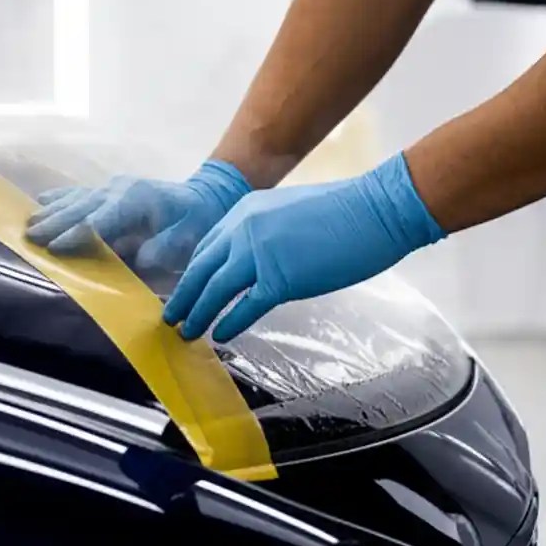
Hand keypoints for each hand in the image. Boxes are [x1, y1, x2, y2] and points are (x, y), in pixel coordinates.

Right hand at [25, 161, 251, 272]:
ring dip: (52, 211)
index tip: (55, 247)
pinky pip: (80, 194)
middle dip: (55, 223)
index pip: (100, 220)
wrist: (207, 196)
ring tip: (28, 223)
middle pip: (81, 208)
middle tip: (29, 236)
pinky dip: (60, 198)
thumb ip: (163, 249)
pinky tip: (41, 201)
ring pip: (76, 199)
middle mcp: (120, 190)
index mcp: (136, 201)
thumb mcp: (188, 240)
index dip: (77, 235)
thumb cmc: (197, 223)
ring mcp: (114, 187)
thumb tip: (138, 257)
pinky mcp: (111, 190)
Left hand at [163, 153, 445, 341]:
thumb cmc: (343, 212)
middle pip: (201, 268)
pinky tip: (219, 335)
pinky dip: (228, 322)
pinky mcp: (281, 279)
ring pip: (215, 289)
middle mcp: (244, 230)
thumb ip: (264, 233)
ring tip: (185, 332)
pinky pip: (245, 306)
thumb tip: (256, 260)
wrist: (375, 210)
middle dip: (184, 295)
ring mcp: (260, 254)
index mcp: (245, 212)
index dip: (194, 272)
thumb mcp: (288, 212)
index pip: (208, 247)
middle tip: (171, 316)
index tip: (187, 289)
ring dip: (198, 313)